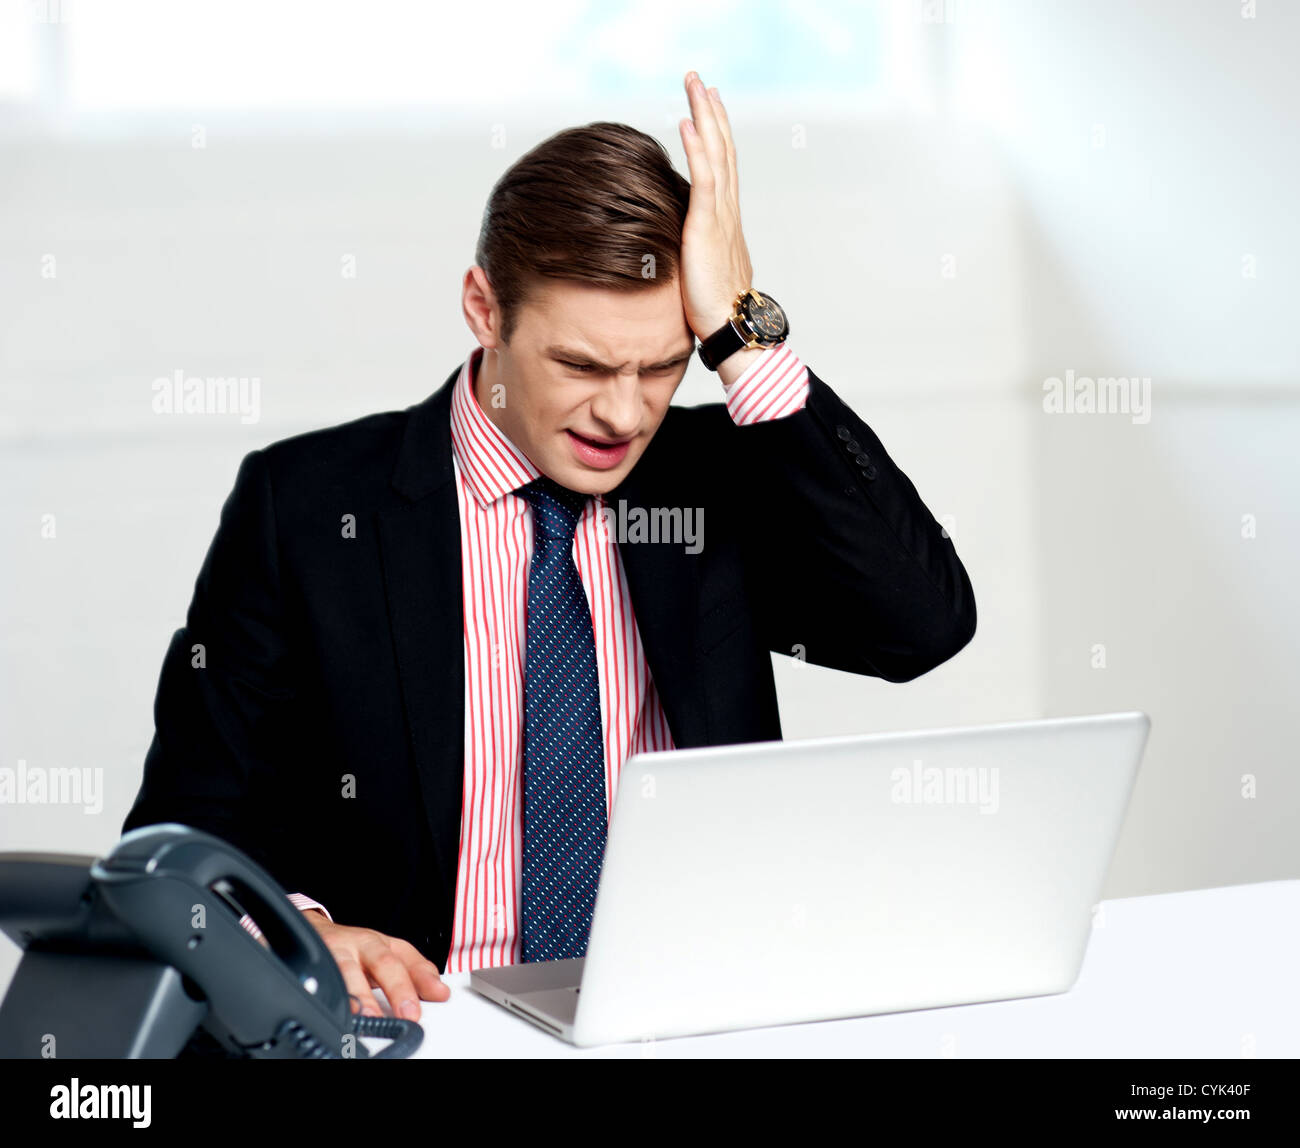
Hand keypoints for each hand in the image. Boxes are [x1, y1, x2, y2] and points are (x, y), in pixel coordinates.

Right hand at [301, 909, 449, 1019]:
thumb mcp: (389, 954)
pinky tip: (337, 1009)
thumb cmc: (357, 949)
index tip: (439, 995)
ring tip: (371, 1016)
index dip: (425, 979)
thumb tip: (441, 992)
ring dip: (361, 996)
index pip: (410, 960)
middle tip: (409, 1013)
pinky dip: (329, 995)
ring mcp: (337, 952)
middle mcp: (362, 945)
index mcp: (384, 944)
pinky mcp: (314, 963)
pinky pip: (321, 980)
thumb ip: (416, 973)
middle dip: (398, 988)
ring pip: (349, 970)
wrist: (318, 932)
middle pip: (384, 962)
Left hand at [677, 70, 753, 342]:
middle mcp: (727, 213)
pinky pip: (706, 180)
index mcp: (725, 222)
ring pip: (716, 155)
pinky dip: (698, 148)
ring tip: (696, 85)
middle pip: (722, 150)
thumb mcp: (699, 272)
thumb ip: (690, 251)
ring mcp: (720, 218)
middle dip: (711, 112)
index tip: (707, 105)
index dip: (715, 133)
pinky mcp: (708, 229)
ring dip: (705, 116)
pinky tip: (689, 122)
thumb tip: (675, 246)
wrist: (730, 329)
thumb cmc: (713, 311)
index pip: (722, 166)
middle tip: (700, 80)